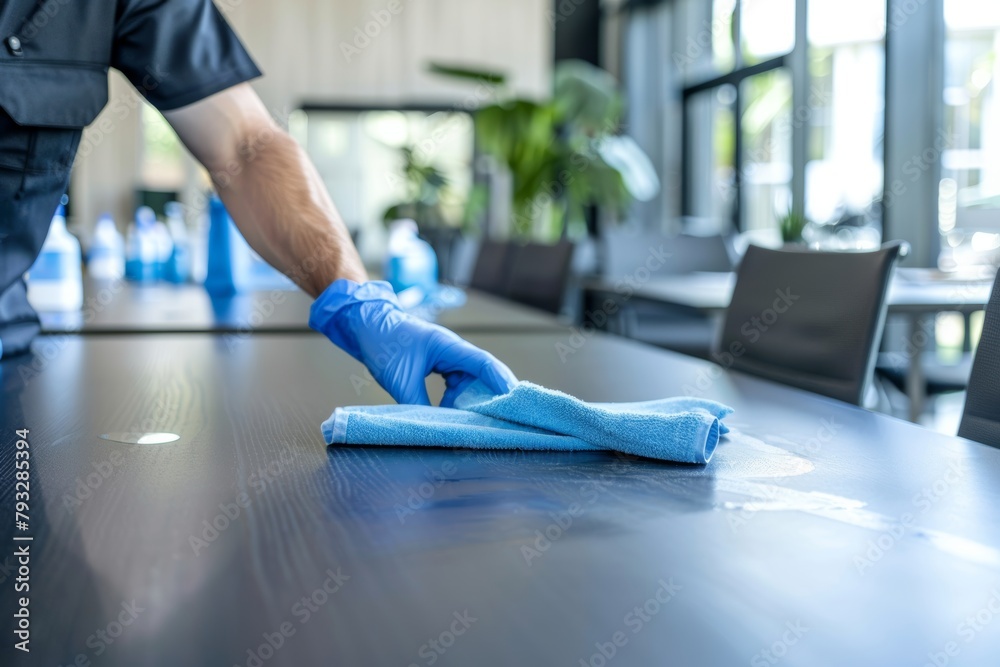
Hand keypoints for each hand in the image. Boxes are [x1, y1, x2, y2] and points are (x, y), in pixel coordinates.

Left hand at [309, 280, 517, 406]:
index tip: (513, 400)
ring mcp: (447, 357)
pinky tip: (453, 415)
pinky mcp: (439, 364)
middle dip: (492, 396)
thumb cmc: (383, 342)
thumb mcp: (399, 378)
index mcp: (448, 346)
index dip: (501, 382)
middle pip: (483, 375)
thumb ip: (417, 404)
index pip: (484, 363)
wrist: (366, 325)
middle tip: (503, 418)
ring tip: (479, 422)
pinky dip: (457, 400)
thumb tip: (432, 427)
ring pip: (470, 382)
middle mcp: (453, 350)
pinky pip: (456, 384)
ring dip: (472, 401)